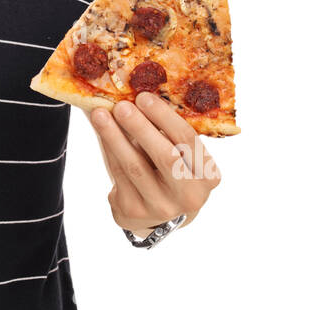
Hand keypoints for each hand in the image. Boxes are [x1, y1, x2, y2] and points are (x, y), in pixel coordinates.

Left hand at [89, 91, 220, 236]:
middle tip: (122, 106)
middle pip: (164, 157)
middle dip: (140, 128)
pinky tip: (101, 131)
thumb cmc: (171, 172)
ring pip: (134, 167)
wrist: (160, 215)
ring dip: (114, 136)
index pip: (188, 140)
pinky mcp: (133, 211)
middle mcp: (189, 196)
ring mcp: (161, 207)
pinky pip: (118, 174)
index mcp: (208, 176)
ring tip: (100, 115)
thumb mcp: (182, 156)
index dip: (164, 116)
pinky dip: (108, 149)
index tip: (144, 96)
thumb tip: (140, 94)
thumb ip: (168, 132)